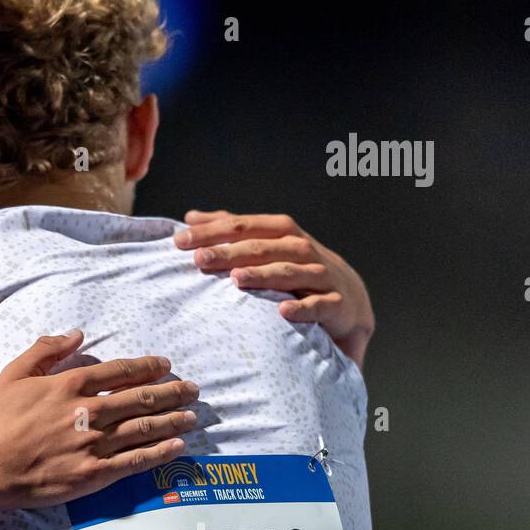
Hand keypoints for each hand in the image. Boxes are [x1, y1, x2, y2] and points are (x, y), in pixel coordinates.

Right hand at [0, 331, 197, 510]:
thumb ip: (45, 350)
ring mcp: (95, 444)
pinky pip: (136, 461)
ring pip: (145, 428)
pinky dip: (161, 452)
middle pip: (141, 398)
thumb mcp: (13, 375)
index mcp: (70, 385)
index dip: (146, 366)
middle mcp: (89, 412)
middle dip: (171, 392)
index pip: (120, 371)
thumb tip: (76, 334)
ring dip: (173, 420)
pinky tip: (179, 446)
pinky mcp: (95, 474)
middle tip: (193, 389)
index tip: (165, 364)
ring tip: (193, 415)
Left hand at [174, 209, 374, 368]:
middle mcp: (302, 249)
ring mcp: (321, 276)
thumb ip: (232, 230)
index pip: (244, 226)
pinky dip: (303, 308)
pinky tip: (283, 312)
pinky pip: (319, 305)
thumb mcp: (268, 244)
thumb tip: (191, 217)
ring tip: (237, 280)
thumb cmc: (297, 268)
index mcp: (282, 232)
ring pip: (290, 272)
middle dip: (230, 252)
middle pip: (262, 247)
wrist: (349, 299)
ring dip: (263, 275)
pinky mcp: (336, 304)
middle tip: (199, 259)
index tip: (180, 240)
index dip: (213, 231)